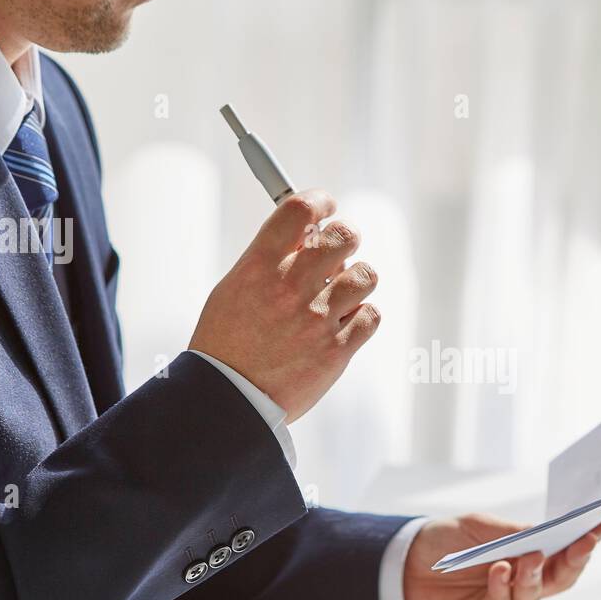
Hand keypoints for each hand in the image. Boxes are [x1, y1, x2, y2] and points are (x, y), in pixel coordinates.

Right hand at [189, 189, 379, 421]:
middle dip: (345, 239)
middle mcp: (291, 287)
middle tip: (338, 253)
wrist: (228, 399)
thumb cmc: (229, 342)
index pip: (300, 209)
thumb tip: (309, 231)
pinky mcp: (337, 349)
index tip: (326, 207)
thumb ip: (270, 257)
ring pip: (365, 275)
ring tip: (337, 297)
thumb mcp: (235, 288)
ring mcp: (317, 319)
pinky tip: (344, 324)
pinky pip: (372, 315)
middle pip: (344, 235)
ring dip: (355, 282)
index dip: (320, 201)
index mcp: (259, 266)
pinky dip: (363, 317)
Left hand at [402, 513, 600, 599]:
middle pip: (560, 578)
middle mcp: (524, 586)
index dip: (585, 539)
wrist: (401, 570)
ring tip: (528, 557)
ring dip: (533, 576)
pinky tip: (498, 572)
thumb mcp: (478, 527)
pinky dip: (502, 591)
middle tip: (582, 542)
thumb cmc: (443, 545)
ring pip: (533, 597)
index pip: (564, 552)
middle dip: (575, 560)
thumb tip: (544, 534)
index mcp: (528, 557)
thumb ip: (511, 533)